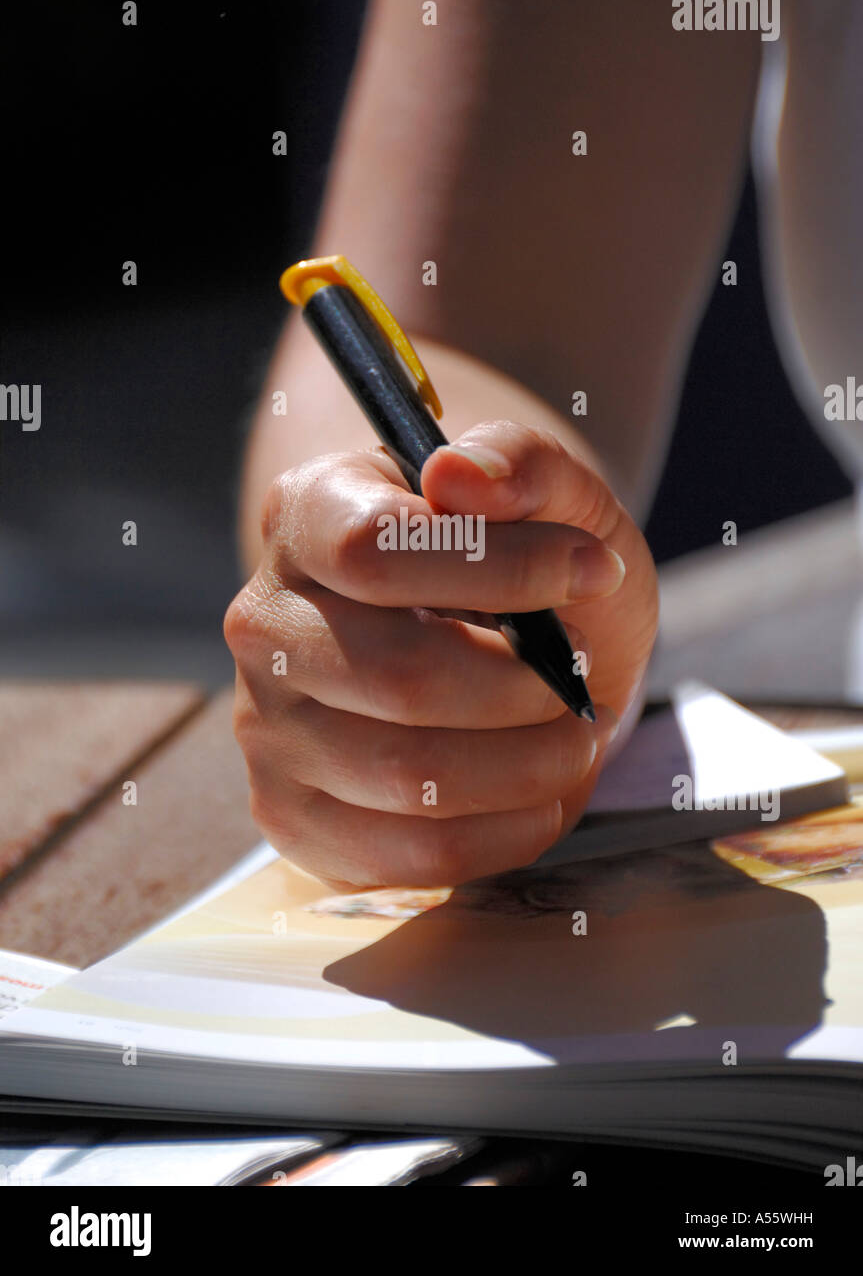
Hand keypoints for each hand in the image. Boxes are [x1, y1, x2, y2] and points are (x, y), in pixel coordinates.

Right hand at [224, 419, 657, 887]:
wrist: (494, 641)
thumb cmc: (524, 564)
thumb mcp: (550, 495)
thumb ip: (520, 462)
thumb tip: (459, 475)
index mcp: (307, 515)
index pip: (372, 550)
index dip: (497, 568)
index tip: (590, 570)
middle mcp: (265, 622)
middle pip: (397, 676)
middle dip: (524, 688)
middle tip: (583, 680)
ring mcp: (268, 726)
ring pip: (406, 776)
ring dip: (528, 764)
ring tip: (574, 735)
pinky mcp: (293, 816)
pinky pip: (409, 853)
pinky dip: (505, 831)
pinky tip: (544, 791)